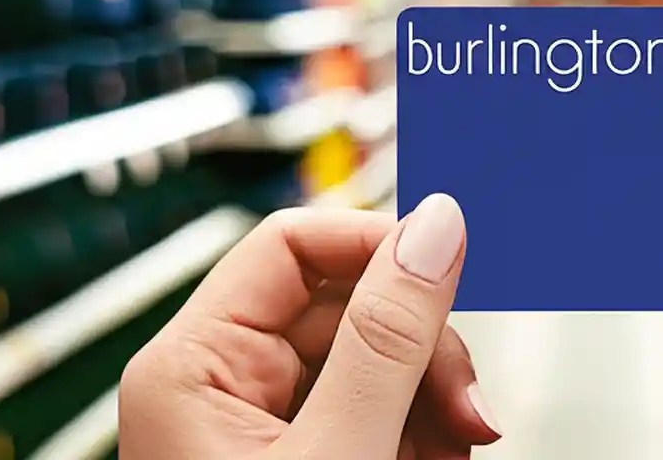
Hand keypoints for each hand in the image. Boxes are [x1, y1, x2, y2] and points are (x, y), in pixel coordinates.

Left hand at [119, 194, 500, 458]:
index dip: (379, 246)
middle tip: (468, 407)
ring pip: (380, 361)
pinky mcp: (308, 454)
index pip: (292, 243)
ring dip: (436, 402)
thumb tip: (436, 226)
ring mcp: (267, 425)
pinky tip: (440, 459)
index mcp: (194, 367)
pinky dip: (424, 432)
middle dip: (425, 356)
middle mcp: (224, 386)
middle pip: (353, 308)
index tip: (450, 269)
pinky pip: (381, 408)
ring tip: (457, 448)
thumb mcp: (341, 451)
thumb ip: (388, 340)